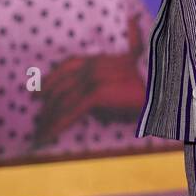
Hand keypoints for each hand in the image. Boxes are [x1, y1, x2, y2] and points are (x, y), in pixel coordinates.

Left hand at [32, 50, 146, 145]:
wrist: (158, 96)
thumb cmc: (142, 91)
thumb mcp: (121, 79)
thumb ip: (101, 84)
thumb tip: (84, 101)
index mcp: (99, 59)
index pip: (68, 64)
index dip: (51, 78)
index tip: (37, 91)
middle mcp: (93, 66)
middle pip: (61, 83)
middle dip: (46, 101)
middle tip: (36, 117)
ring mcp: (94, 79)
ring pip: (63, 100)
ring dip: (49, 118)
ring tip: (40, 131)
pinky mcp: (96, 95)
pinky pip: (71, 112)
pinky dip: (56, 126)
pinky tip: (46, 136)